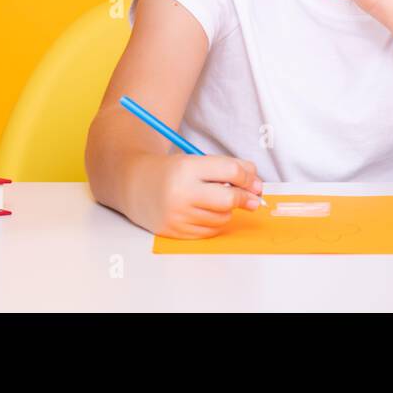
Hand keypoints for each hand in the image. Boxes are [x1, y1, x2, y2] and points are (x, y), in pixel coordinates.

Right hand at [132, 153, 264, 238]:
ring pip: (222, 218)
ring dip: (228, 210)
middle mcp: (181, 193)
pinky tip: (207, 212)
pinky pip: (210, 231)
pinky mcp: (176, 232)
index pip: (231, 172)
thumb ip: (228, 166)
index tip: (254, 182)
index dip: (249, 177)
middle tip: (252, 198)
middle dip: (246, 198)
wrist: (135, 185)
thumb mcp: (196, 160)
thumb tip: (256, 183)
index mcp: (187, 168)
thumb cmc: (171, 171)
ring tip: (218, 200)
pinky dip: (215, 222)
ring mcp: (178, 215)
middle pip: (229, 199)